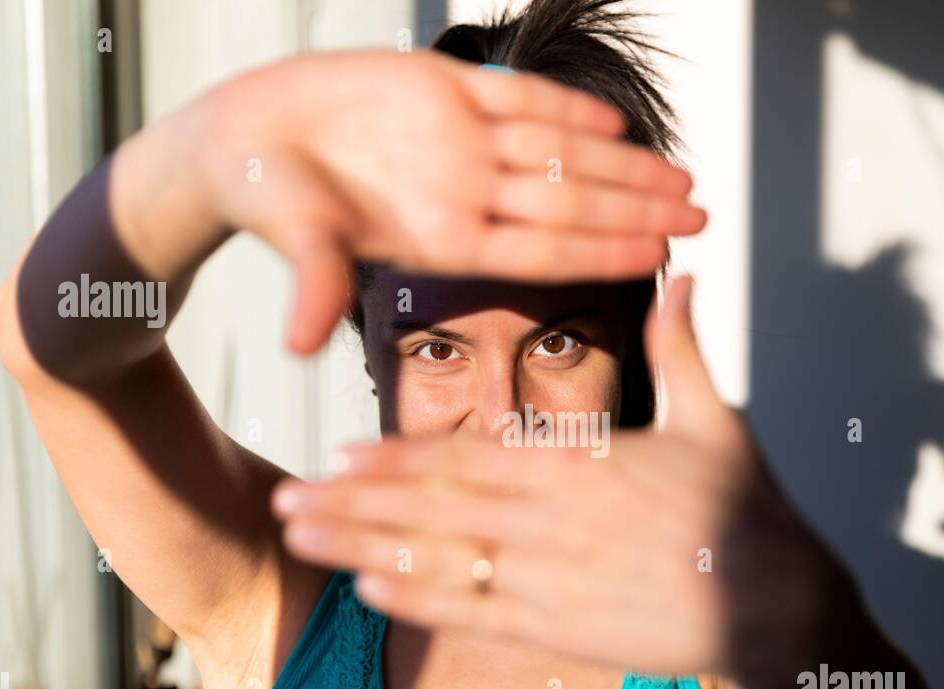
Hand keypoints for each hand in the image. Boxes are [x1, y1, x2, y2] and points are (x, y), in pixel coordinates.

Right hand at [199, 50, 705, 352]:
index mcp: (444, 237)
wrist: (241, 141)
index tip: (660, 252)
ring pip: (560, 152)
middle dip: (638, 208)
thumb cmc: (265, 196)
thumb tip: (302, 344)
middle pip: (570, 202)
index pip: (543, 247)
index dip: (603, 248)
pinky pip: (519, 99)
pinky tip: (616, 121)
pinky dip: (567, 107)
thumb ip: (316, 282)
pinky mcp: (443, 89)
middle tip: (702, 214)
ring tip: (680, 176)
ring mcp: (460, 142)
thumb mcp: (295, 239)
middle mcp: (465, 193)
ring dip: (623, 164)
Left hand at [272, 278, 846, 687]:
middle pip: (430, 507)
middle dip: (351, 503)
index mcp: (579, 465)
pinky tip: (368, 589)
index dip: (395, 459)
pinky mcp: (562, 630)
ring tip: (302, 542)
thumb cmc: (746, 512)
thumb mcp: (717, 419)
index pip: (467, 457)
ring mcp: (549, 578)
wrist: (778, 603)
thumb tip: (680, 277)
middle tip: (286, 501)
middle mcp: (550, 519)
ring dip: (361, 548)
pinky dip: (418, 601)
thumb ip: (680, 349)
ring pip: (436, 559)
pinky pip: (474, 614)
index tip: (338, 455)